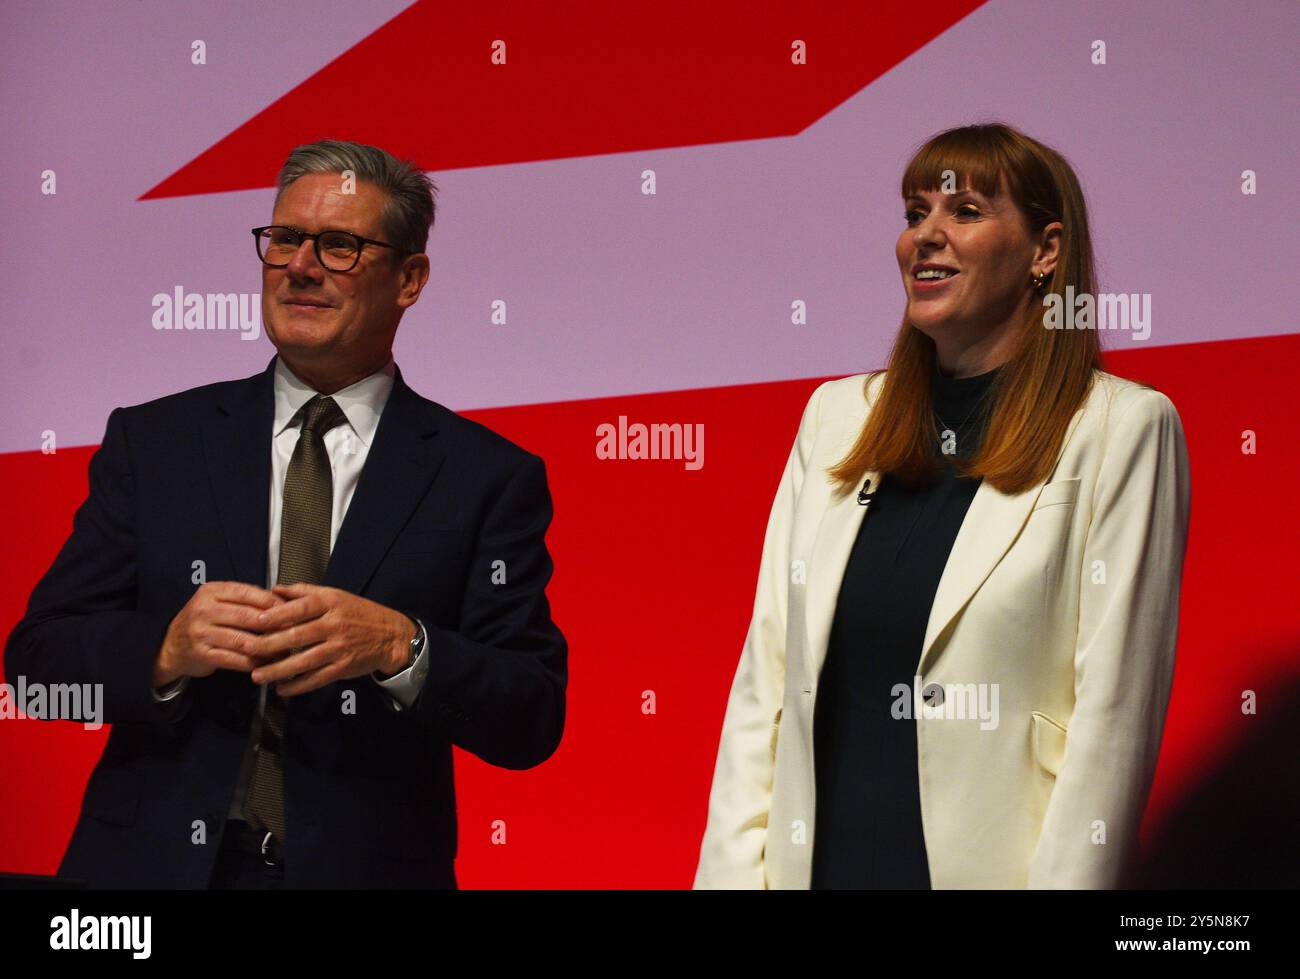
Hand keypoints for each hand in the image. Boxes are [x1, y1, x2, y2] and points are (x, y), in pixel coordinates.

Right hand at [154, 581, 287, 687]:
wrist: (171, 646)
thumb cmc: (205, 622)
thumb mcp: (219, 602)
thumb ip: (246, 599)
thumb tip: (284, 602)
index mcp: (212, 591)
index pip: (249, 593)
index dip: (273, 602)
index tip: (293, 610)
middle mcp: (204, 610)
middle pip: (248, 617)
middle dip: (274, 626)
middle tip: (294, 632)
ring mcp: (201, 633)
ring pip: (244, 640)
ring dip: (267, 647)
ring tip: (283, 651)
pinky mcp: (202, 654)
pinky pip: (236, 659)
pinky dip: (254, 662)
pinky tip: (266, 663)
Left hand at [246, 583, 414, 696]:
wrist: (390, 636)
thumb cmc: (358, 613)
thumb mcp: (335, 595)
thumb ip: (304, 592)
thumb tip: (274, 589)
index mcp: (331, 603)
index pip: (301, 608)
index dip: (278, 614)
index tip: (256, 621)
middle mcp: (335, 625)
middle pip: (298, 635)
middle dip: (269, 645)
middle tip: (247, 650)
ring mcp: (339, 648)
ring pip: (304, 661)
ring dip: (279, 670)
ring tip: (257, 676)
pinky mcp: (343, 667)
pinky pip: (317, 678)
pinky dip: (299, 686)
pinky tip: (282, 690)